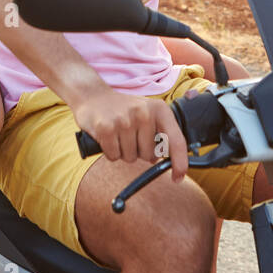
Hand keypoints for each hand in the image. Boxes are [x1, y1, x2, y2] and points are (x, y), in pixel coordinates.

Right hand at [71, 89, 188, 179]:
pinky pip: (114, 156)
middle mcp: (144, 113)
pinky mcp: (106, 128)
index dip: (180, 162)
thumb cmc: (123, 109)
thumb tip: (170, 161)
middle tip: (130, 136)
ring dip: (123, 152)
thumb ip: (162, 133)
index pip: (176, 141)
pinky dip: (110, 152)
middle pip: (149, 156)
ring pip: (131, 158)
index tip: (178, 177)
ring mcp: (124, 120)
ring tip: (118, 134)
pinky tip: (107, 137)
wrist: (92, 96)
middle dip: (139, 152)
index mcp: (159, 109)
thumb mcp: (148, 113)